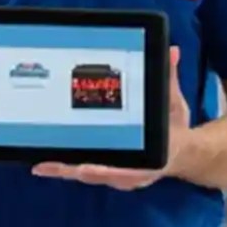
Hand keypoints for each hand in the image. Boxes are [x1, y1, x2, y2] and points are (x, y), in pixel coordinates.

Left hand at [32, 46, 190, 189]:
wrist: (183, 151)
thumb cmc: (175, 128)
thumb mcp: (175, 103)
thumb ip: (170, 78)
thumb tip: (172, 51)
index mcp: (154, 158)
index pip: (129, 170)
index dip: (106, 171)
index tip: (85, 169)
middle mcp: (134, 172)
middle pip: (101, 175)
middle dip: (76, 171)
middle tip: (49, 166)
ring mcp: (121, 174)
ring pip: (89, 176)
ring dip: (66, 171)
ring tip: (43, 166)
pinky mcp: (109, 171)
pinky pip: (86, 171)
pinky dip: (67, 168)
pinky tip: (46, 165)